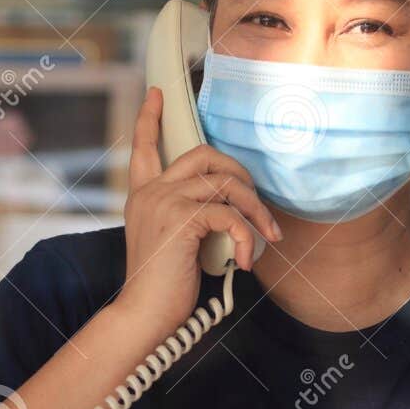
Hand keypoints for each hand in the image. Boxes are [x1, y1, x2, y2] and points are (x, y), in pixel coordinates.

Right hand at [115, 87, 281, 336]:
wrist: (145, 315)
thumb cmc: (164, 289)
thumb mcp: (174, 244)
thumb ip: (190, 218)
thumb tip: (230, 210)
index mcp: (143, 197)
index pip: (144, 147)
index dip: (151, 118)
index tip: (157, 93)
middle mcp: (150, 193)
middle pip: (202, 154)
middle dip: (240, 172)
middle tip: (257, 203)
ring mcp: (164, 201)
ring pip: (225, 182)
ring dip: (255, 210)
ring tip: (266, 236)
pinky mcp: (181, 218)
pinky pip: (230, 214)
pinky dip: (247, 237)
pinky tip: (247, 260)